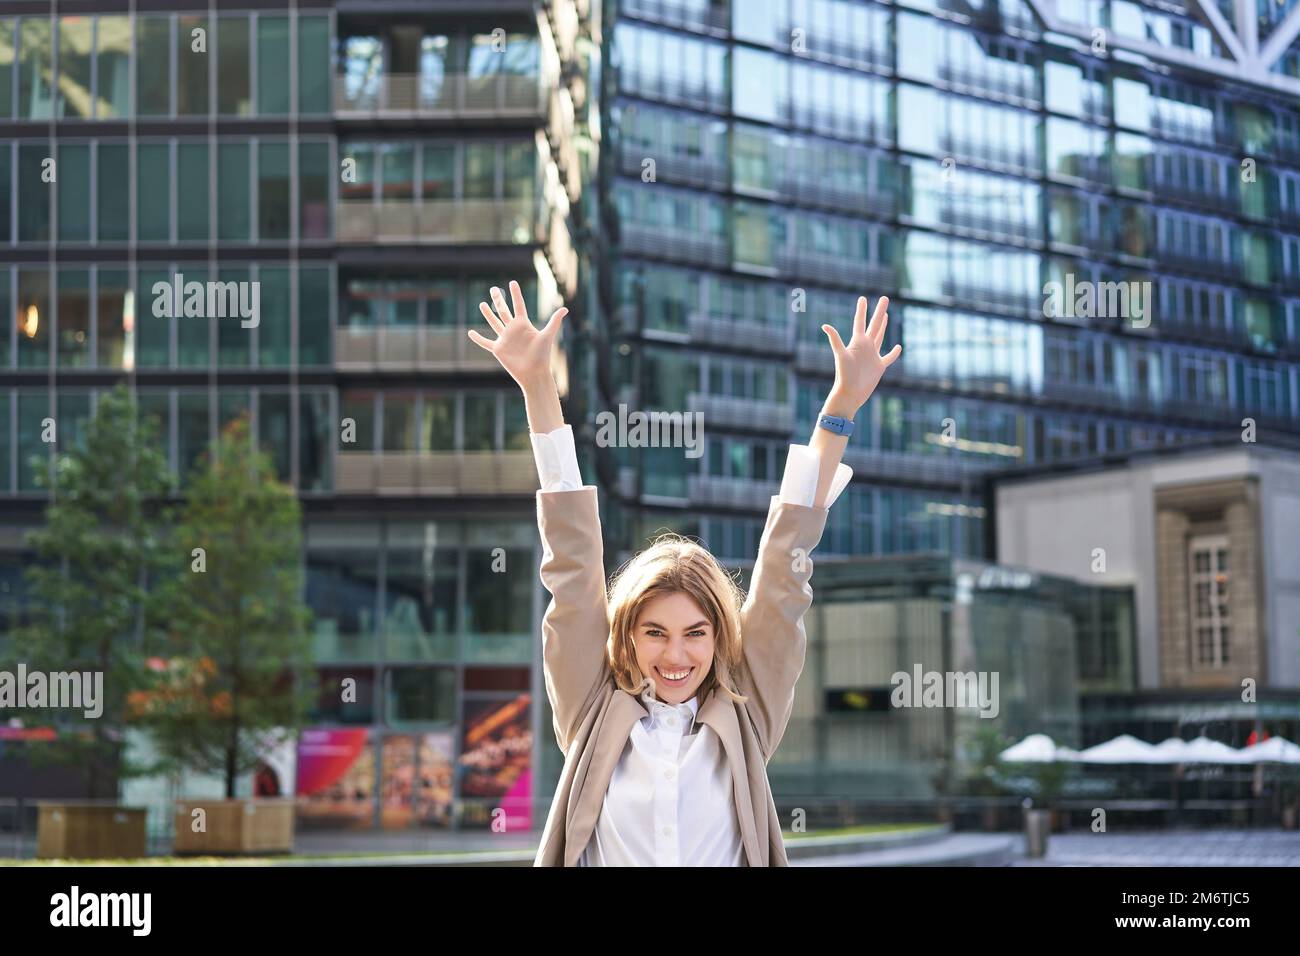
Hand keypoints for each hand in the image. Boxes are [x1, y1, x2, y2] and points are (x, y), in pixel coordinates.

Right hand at [468, 281, 567, 389]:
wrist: (534, 373)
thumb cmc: (542, 355)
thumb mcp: (547, 335)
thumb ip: (554, 321)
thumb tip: (565, 308)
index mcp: (523, 324)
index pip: (518, 305)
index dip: (516, 294)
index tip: (512, 283)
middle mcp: (513, 330)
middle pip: (503, 311)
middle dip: (498, 300)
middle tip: (493, 289)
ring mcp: (505, 339)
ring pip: (494, 323)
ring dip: (488, 314)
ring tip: (482, 304)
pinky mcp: (498, 349)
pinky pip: (485, 343)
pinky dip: (478, 338)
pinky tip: (470, 333)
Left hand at [820, 295, 900, 412]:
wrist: (850, 393)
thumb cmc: (844, 376)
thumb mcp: (841, 355)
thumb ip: (835, 340)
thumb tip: (824, 326)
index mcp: (857, 342)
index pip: (860, 321)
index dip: (862, 309)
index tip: (863, 298)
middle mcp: (865, 346)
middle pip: (874, 325)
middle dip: (879, 311)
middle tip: (885, 298)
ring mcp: (872, 356)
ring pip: (880, 337)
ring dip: (883, 326)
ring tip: (886, 315)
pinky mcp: (879, 367)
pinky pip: (889, 357)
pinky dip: (894, 353)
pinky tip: (898, 346)